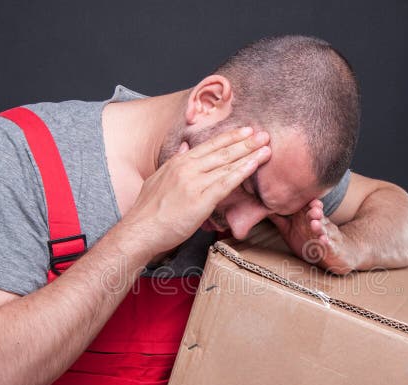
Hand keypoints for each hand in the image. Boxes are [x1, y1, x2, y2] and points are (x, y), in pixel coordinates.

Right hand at [121, 127, 270, 254]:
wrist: (140, 230)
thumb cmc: (148, 211)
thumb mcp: (159, 178)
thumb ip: (174, 162)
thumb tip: (185, 147)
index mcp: (178, 162)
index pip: (209, 145)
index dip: (229, 137)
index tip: (245, 130)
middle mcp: (187, 168)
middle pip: (221, 151)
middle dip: (245, 142)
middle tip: (264, 134)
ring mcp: (194, 183)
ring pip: (226, 164)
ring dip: (249, 154)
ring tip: (266, 147)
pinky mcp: (201, 200)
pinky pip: (226, 182)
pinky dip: (242, 171)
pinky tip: (255, 164)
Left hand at [268, 199, 357, 274]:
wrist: (338, 255)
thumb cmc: (310, 241)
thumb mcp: (290, 230)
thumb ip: (278, 219)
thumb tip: (261, 206)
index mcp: (308, 218)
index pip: (306, 206)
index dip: (304, 202)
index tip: (300, 196)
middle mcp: (319, 224)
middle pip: (317, 215)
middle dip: (314, 211)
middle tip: (312, 207)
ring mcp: (327, 236)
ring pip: (324, 229)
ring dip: (320, 225)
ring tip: (315, 223)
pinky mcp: (333, 249)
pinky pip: (330, 245)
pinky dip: (327, 243)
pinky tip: (324, 240)